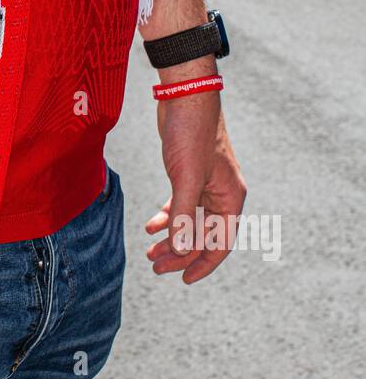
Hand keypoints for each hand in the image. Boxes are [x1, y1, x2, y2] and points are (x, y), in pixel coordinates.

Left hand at [145, 95, 245, 283]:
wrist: (184, 98)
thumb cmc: (191, 135)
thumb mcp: (186, 179)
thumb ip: (184, 216)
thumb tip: (181, 251)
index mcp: (230, 198)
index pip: (220, 242)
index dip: (203, 263)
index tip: (183, 280)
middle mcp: (222, 194)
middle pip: (203, 235)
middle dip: (180, 253)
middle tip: (154, 266)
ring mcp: (206, 185)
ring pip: (190, 222)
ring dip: (171, 237)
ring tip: (148, 252)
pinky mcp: (190, 174)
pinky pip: (181, 205)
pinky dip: (167, 217)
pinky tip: (149, 225)